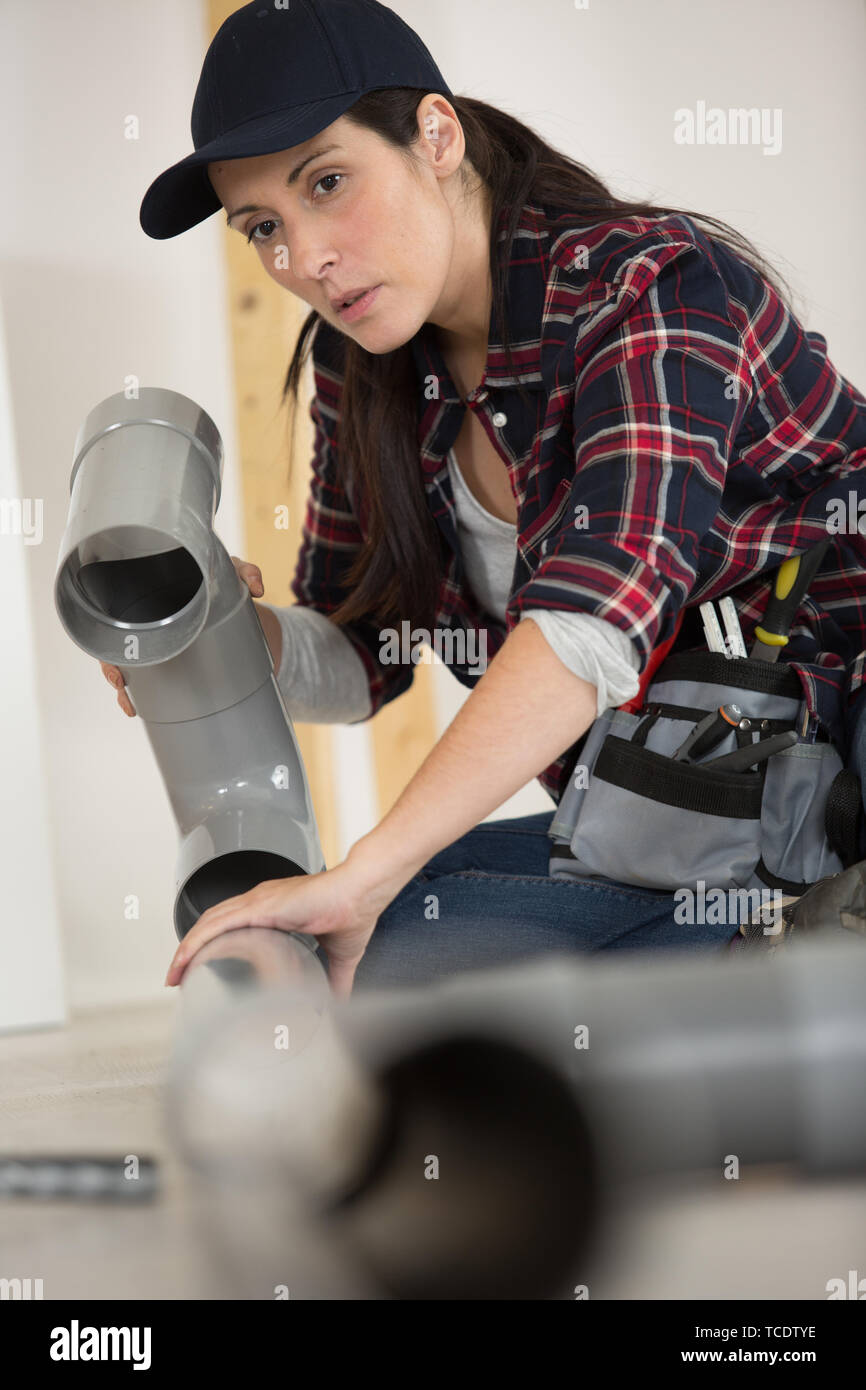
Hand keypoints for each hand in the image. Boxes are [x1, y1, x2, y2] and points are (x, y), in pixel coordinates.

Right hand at [99, 555, 267, 713]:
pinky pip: (148, 677)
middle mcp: (148, 619)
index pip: (117, 612)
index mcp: (153, 592)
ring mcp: (157, 640)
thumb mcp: (231, 571)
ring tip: (129, 703)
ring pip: (129, 666)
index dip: (109, 631)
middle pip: (118, 644)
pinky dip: (140, 693)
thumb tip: (257, 589)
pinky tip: (137, 708)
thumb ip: (246, 571)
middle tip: (120, 682)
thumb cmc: (220, 579)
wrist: (232, 598)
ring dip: (124, 687)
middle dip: (112, 666)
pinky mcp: (168, 657)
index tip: (114, 650)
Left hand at [164, 853, 400, 998]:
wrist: (364, 890)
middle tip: (177, 977)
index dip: (209, 943)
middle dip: (189, 950)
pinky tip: (185, 956)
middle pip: (210, 923)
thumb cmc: (354, 911)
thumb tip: (337, 1004)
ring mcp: (258, 900)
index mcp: (273, 908)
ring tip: (174, 973)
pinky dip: (197, 940)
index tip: (199, 968)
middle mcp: (259, 900)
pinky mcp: (262, 906)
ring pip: (208, 922)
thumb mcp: (339, 956)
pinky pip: (219, 923)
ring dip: (186, 948)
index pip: (229, 923)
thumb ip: (335, 980)